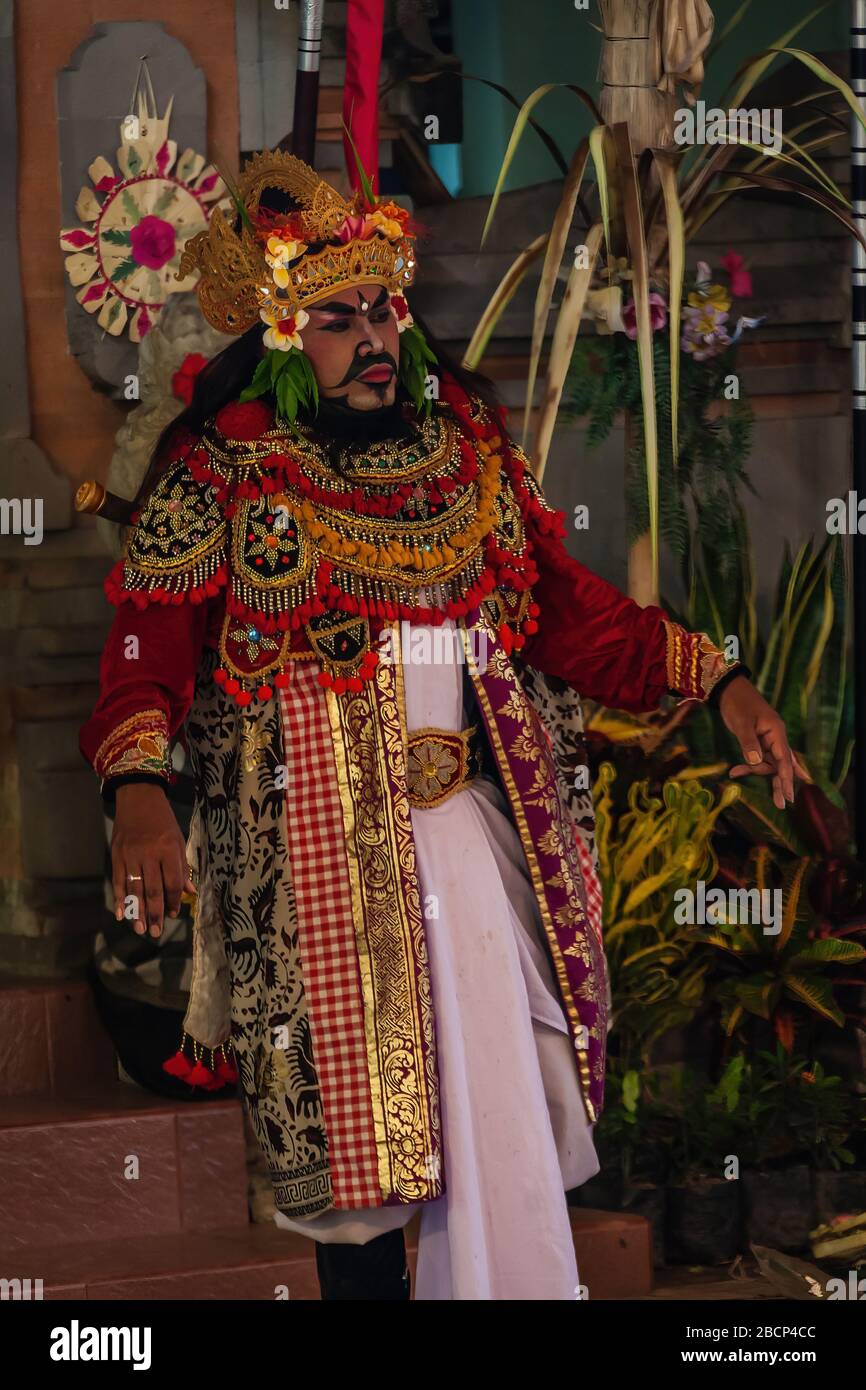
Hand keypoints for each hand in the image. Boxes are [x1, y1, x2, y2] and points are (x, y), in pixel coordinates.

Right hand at [111, 783, 194, 936]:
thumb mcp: (178, 839)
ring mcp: (130, 856)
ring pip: (134, 890)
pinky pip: (119, 881)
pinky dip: (120, 899)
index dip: (174, 901)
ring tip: (141, 929)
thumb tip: (191, 891)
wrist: (138, 797)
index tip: (175, 914)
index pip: (172, 883)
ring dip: (138, 912)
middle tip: (157, 932)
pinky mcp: (116, 855)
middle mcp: (149, 855)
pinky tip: (122, 914)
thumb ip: (182, 867)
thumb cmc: (163, 819)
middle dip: (155, 914)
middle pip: (152, 890)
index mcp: (168, 850)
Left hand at [717, 675, 809, 809]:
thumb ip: (749, 743)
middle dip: (779, 784)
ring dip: (754, 770)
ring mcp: (767, 740)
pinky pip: (758, 758)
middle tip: (781, 804)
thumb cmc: (738, 703)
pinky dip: (748, 765)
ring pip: (768, 763)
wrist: (730, 690)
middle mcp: (775, 738)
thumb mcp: (742, 723)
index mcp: (776, 732)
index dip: (788, 779)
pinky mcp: (758, 741)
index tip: (790, 796)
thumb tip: (756, 762)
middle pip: (780, 765)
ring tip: (734, 772)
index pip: (785, 760)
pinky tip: (736, 771)